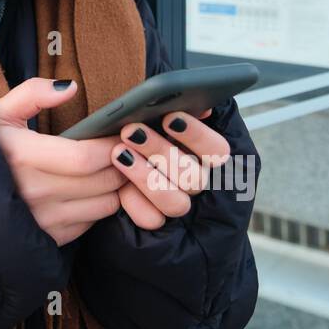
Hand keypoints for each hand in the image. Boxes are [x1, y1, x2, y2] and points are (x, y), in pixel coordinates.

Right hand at [0, 78, 127, 246]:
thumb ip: (33, 93)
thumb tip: (70, 87)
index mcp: (22, 156)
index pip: (85, 157)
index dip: (110, 145)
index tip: (118, 134)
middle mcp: (34, 192)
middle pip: (102, 181)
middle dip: (119, 163)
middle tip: (122, 149)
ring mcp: (43, 219)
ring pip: (104, 204)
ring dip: (114, 186)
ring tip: (108, 168)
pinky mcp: (51, 238)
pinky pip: (92, 222)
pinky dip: (98, 205)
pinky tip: (90, 190)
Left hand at [110, 107, 229, 229]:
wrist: (110, 169)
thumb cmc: (140, 132)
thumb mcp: (156, 119)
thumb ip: (180, 111)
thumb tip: (201, 107)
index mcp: (207, 156)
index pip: (218, 151)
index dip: (196, 135)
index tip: (169, 118)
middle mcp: (197, 182)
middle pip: (194, 176)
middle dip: (159, 151)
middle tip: (131, 131)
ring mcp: (178, 203)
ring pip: (175, 203)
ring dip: (146, 176)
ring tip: (119, 153)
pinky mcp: (156, 221)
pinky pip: (151, 220)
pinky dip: (135, 203)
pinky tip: (120, 187)